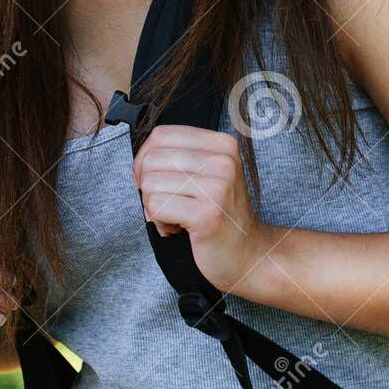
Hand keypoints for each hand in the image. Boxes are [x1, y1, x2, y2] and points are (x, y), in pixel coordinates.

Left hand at [133, 123, 271, 292]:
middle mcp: (223, 160)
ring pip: (150, 184)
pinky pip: (157, 206)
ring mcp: (217, 187)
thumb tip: (140, 159)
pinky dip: (159, 221)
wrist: (248, 253)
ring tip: (175, 217)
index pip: (162, 135)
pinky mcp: (207, 214)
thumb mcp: (209, 174)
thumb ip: (181, 157)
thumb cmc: (222, 214)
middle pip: (152, 160)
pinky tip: (177, 228)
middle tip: (167, 204)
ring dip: (153, 206)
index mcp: (223, 144)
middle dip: (147, 186)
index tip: (151, 180)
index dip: (144, 158)